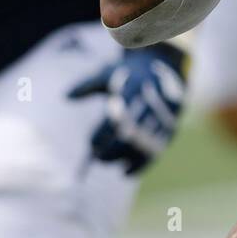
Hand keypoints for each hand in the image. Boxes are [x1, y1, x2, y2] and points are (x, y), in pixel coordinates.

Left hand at [67, 43, 186, 174]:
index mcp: (134, 88)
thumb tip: (66, 96)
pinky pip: (156, 151)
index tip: (90, 144)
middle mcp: (151, 103)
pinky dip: (141, 165)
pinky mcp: (171, 127)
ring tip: (109, 163)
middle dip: (113, 149)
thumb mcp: (109, 72)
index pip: (116, 117)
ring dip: (125, 158)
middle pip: (131, 134)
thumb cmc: (129, 72)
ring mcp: (164, 116)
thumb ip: (88, 85)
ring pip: (144, 145)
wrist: (165, 64)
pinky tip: (125, 172)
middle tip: (98, 158)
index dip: (103, 134)